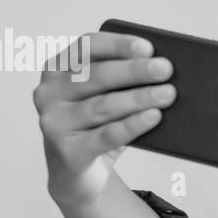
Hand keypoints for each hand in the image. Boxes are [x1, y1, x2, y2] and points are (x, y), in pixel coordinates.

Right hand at [33, 31, 177, 205]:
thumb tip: (161, 70)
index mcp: (57, 69)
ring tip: (168, 94)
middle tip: (165, 69)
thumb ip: (122, 81)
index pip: (86, 47)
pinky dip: (132, 125)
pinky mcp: (68, 151)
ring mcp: (55, 122)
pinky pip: (106, 135)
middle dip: (134, 70)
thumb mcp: (107, 97)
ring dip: (139, 98)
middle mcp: (49, 93)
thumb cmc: (97, 125)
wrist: (79, 173)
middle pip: (96, 75)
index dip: (117, 44)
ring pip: (103, 105)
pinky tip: (153, 116)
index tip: (148, 47)